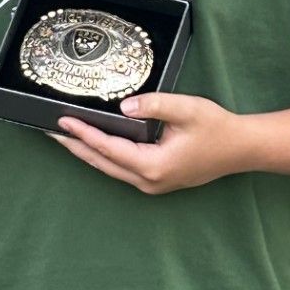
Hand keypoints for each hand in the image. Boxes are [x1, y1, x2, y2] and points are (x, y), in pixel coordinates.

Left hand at [54, 94, 251, 194]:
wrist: (241, 149)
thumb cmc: (216, 128)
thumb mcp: (186, 109)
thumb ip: (154, 104)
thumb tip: (123, 106)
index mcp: (154, 165)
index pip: (108, 148)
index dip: (83, 133)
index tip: (61, 121)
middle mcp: (149, 181)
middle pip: (102, 163)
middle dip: (75, 146)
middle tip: (48, 131)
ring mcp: (153, 185)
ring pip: (109, 169)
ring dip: (86, 152)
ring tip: (63, 137)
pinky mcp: (157, 180)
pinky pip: (121, 169)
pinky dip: (102, 156)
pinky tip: (92, 144)